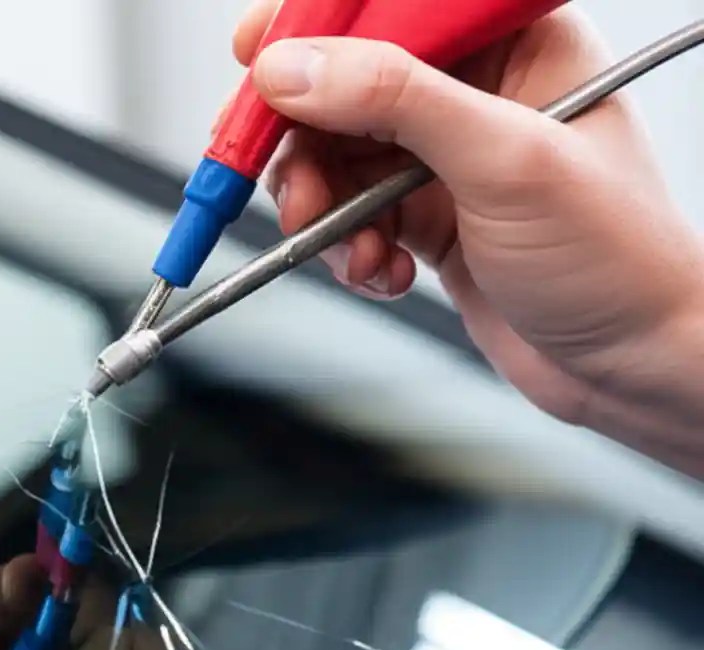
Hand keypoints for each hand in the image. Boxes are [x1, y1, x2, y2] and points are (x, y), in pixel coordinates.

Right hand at [235, 3, 703, 472]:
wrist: (636, 369)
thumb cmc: (619, 259)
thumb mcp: (504, 163)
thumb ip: (395, 102)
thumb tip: (295, 71)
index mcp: (514, 46)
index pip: (393, 8)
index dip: (318, 27)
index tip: (258, 56)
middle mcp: (473, 94)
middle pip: (343, 85)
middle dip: (305, 142)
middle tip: (280, 180)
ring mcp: (443, 159)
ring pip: (333, 158)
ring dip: (322, 209)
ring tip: (350, 246)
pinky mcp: (423, 217)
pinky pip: (348, 216)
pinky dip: (348, 249)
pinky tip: (382, 270)